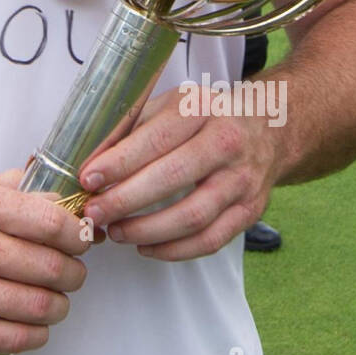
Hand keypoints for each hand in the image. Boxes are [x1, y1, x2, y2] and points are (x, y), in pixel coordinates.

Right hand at [0, 169, 91, 354]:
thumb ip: (27, 192)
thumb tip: (72, 205)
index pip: (52, 223)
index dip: (78, 236)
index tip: (81, 242)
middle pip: (52, 268)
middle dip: (74, 274)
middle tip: (72, 274)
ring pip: (40, 306)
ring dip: (59, 305)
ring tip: (55, 299)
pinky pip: (17, 338)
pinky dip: (38, 333)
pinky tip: (35, 322)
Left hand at [78, 83, 280, 260]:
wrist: (266, 128)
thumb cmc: (204, 117)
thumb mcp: (169, 104)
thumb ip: (131, 127)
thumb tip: (90, 156)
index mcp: (201, 109)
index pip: (156, 139)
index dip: (119, 163)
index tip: (88, 179)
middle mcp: (226, 143)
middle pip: (172, 178)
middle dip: (125, 200)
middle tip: (94, 212)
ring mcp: (242, 180)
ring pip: (192, 216)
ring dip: (147, 230)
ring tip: (115, 231)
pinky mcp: (250, 211)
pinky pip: (210, 240)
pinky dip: (174, 250)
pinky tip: (146, 246)